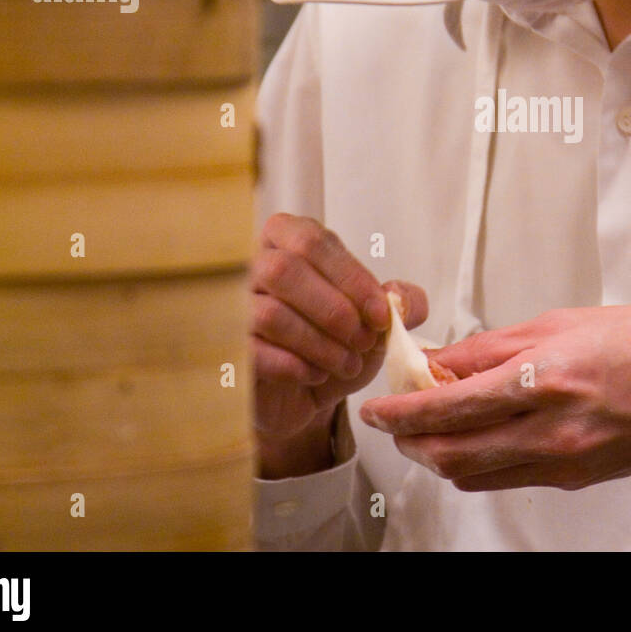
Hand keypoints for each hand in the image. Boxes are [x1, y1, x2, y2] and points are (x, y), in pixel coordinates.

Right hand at [250, 212, 427, 472]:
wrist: (302, 393)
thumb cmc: (335, 341)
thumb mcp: (375, 319)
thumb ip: (400, 301)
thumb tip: (403, 300)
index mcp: (287, 238)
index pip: (314, 242)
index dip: (353, 279)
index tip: (382, 316)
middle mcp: (251, 264)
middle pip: (285, 270)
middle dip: (335, 311)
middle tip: (364, 341)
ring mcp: (231, 307)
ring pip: (271, 314)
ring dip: (321, 344)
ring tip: (347, 363)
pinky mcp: (226, 349)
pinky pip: (254, 351)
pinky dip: (296, 366)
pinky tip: (316, 374)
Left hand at [357, 305, 630, 491]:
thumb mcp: (563, 322)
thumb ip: (494, 346)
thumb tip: (442, 358)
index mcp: (546, 378)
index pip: (450, 406)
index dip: (403, 411)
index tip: (377, 406)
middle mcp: (550, 429)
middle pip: (451, 455)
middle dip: (410, 442)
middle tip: (393, 421)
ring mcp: (561, 461)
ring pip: (473, 474)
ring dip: (439, 454)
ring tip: (429, 426)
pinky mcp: (571, 479)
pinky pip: (505, 477)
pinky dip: (477, 461)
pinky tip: (476, 435)